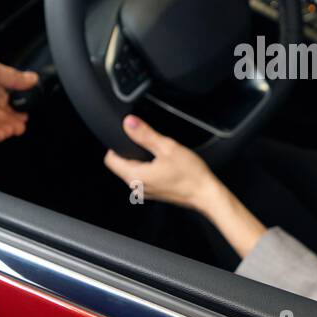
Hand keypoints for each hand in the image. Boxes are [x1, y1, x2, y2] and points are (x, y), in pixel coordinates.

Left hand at [102, 114, 218, 210]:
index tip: (128, 138)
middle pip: (121, 165)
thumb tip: (129, 123)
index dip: (116, 145)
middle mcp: (136, 187)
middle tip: (150, 144)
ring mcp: (145, 192)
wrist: (206, 194)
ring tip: (159, 154)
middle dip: (131, 152)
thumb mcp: (167, 147)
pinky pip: (144, 177)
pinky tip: (165, 164)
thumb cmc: (191, 175)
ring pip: (133, 171)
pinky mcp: (155, 193)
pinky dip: (150, 168)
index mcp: (135, 177)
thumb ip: (145, 134)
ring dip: (142, 160)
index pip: (110, 160)